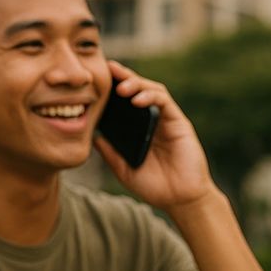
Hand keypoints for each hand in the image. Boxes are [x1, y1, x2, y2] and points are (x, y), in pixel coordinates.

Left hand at [94, 61, 216, 211]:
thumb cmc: (154, 185)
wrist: (180, 200)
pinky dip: (151, 96)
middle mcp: (151, 120)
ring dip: (136, 84)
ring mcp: (166, 119)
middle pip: (137, 89)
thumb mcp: (122, 168)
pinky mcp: (179, 123)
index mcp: (137, 128)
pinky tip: (137, 100)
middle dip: (123, 77)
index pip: (123, 101)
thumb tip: (90, 135)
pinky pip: (165, 102)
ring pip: (152, 90)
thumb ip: (109, 151)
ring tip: (121, 88)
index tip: (94, 79)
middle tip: (107, 70)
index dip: (111, 88)